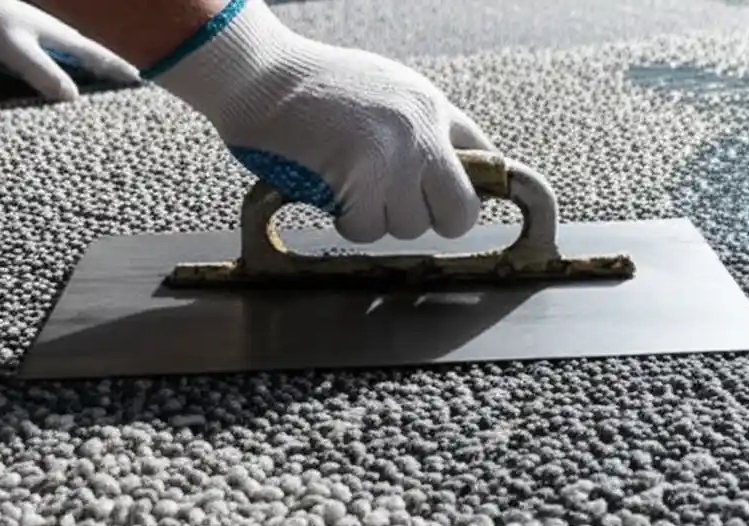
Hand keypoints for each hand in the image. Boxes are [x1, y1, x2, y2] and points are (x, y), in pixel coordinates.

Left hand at [0, 0, 139, 100]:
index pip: (98, 55)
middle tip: (127, 86)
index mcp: (58, 37)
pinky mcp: (18, 43)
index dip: (119, 68)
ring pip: (68, 59)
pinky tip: (55, 84)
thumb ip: (44, 73)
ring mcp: (35, 39)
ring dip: (84, 73)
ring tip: (99, 90)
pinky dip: (59, 74)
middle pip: (88, 57)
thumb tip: (74, 98)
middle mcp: (51, 37)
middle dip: (107, 70)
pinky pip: (48, 62)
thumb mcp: (15, 50)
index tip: (142, 79)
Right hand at [151, 0, 496, 242]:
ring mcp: (395, 156)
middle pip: (460, 213)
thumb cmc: (310, 85)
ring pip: (407, 227)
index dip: (471, 191)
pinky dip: (345, 220)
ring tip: (347, 182)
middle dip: (431, 221)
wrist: (261, 75)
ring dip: (375, 218)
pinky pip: (366, 228)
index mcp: (432, 107)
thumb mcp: (385, 90)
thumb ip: (417, 128)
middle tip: (394, 206)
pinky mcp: (362, 177)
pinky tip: (329, 189)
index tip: (454, 204)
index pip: (487, 160)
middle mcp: (423, 132)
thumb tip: (442, 170)